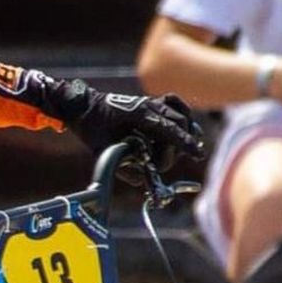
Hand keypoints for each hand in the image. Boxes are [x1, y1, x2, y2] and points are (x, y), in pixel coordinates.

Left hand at [63, 84, 205, 167]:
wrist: (84, 108)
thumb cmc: (91, 128)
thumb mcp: (101, 151)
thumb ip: (121, 168)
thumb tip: (141, 180)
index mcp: (137, 114)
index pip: (168, 128)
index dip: (184, 142)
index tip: (197, 153)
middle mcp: (148, 105)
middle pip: (177, 125)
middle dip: (177, 146)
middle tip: (161, 164)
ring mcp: (151, 102)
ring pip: (181, 114)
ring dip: (182, 133)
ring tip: (177, 148)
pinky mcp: (152, 103)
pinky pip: (176, 104)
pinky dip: (183, 115)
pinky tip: (182, 128)